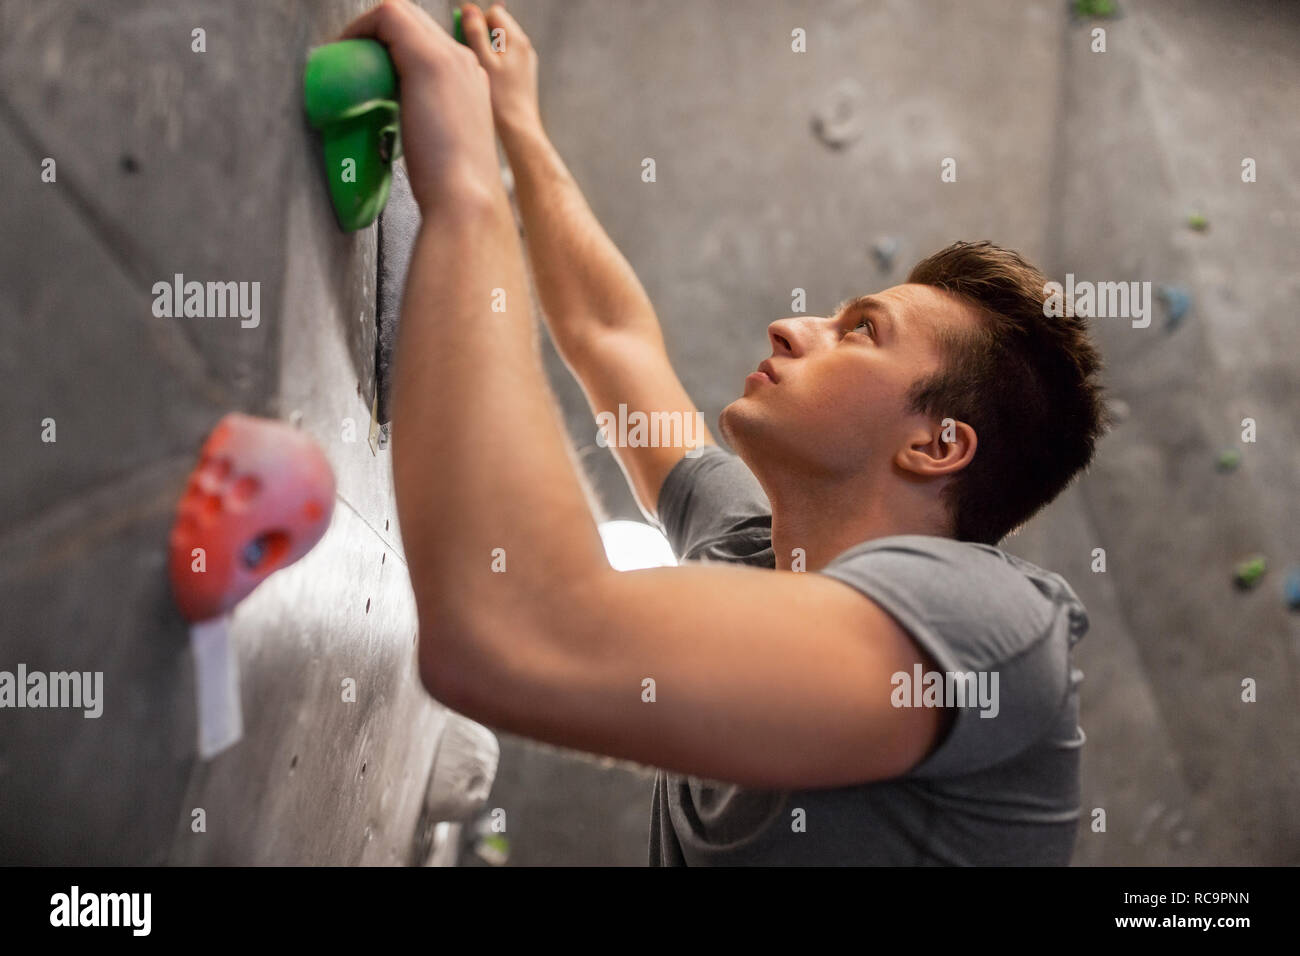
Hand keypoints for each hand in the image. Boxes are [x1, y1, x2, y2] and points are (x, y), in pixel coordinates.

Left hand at [339, 0, 503, 213]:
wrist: (467, 198)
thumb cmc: (453, 188)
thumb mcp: (444, 148)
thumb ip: (430, 127)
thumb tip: (403, 131)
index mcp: (471, 82)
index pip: (429, 43)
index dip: (393, 48)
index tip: (370, 73)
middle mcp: (464, 62)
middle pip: (414, 21)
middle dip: (377, 34)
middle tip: (352, 61)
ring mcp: (449, 57)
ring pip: (400, 14)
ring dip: (367, 32)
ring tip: (346, 59)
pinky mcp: (426, 60)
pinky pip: (386, 18)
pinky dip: (360, 30)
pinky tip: (345, 55)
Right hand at [458, 3, 541, 138]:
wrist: (519, 127)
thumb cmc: (501, 98)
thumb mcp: (482, 61)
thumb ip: (475, 32)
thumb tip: (469, 10)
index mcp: (516, 40)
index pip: (493, 12)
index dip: (477, 22)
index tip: (467, 38)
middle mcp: (524, 47)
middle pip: (497, 27)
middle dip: (481, 37)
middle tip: (472, 57)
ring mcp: (525, 62)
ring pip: (500, 45)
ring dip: (486, 52)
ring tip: (479, 71)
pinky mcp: (522, 75)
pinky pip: (505, 61)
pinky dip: (494, 65)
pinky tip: (488, 81)